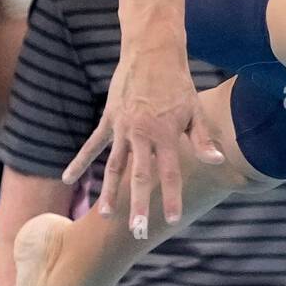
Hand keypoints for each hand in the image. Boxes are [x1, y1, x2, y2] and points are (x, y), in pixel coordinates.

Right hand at [62, 39, 223, 230]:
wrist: (152, 53)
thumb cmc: (179, 85)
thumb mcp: (196, 111)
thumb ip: (203, 140)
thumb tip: (217, 161)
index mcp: (165, 134)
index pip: (169, 173)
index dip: (171, 197)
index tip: (171, 220)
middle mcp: (141, 134)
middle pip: (139, 177)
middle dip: (138, 206)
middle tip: (138, 232)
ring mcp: (122, 128)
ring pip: (114, 166)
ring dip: (110, 192)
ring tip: (106, 216)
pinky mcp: (108, 120)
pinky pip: (92, 145)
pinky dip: (80, 162)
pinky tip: (69, 179)